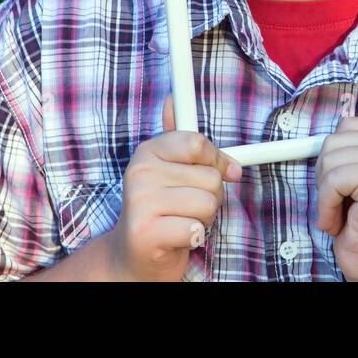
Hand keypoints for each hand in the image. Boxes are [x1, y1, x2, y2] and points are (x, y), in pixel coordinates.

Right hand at [108, 95, 241, 280]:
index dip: (217, 160)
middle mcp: (140, 173)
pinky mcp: (146, 232)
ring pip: (208, 203)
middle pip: (210, 177)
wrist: (133, 257)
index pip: (197, 143)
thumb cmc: (160, 211)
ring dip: (204, 219)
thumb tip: (171, 100)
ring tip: (182, 221)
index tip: (223, 171)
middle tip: (187, 207)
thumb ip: (178, 141)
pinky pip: (196, 228)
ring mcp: (140, 202)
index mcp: (147, 152)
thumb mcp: (168, 171)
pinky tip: (177, 238)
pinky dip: (195, 237)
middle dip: (210, 197)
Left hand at [314, 104, 357, 280]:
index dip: (337, 159)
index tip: (349, 186)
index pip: (350, 125)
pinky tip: (339, 222)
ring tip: (343, 213)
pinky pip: (332, 180)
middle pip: (335, 140)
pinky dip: (326, 205)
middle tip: (344, 202)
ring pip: (330, 159)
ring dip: (325, 193)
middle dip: (328, 174)